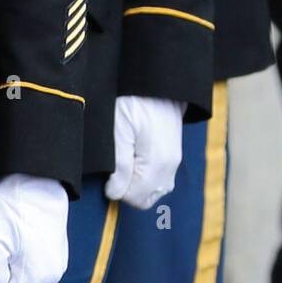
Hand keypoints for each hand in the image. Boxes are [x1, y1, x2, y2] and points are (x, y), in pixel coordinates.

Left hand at [0, 174, 69, 282]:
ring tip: (6, 248)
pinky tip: (17, 244)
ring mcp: (56, 268)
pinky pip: (35, 277)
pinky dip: (22, 268)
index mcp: (35, 280)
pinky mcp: (56, 258)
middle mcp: (50, 280)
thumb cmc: (14, 208)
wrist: (38, 180)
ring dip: (11, 278)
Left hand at [105, 95, 185, 209]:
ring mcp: (173, 162)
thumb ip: (119, 165)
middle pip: (145, 199)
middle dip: (127, 189)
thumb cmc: (134, 102)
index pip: (134, 198)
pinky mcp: (173, 155)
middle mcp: (169, 168)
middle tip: (115, 166)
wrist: (158, 83)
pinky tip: (134, 158)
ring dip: (136, 184)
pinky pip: (159, 179)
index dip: (116, 189)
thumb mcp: (119, 130)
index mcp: (157, 164)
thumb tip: (114, 193)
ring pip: (152, 190)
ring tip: (125, 159)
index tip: (108, 172)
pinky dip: (146, 177)